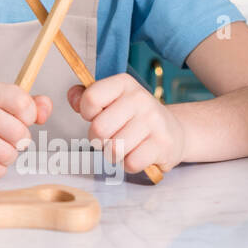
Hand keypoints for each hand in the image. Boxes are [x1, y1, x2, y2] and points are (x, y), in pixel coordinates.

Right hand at [0, 80, 51, 179]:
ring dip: (6, 158)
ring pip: (8, 154)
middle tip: (5, 139)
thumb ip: (31, 104)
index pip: (24, 105)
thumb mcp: (4, 104)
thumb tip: (44, 113)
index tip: (18, 120)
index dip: (28, 118)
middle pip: (20, 134)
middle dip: (18, 143)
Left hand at [67, 74, 184, 176]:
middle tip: (110, 136)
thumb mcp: (111, 99)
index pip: (90, 99)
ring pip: (114, 149)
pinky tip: (137, 154)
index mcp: (124, 83)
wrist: (174, 130)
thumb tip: (73, 99)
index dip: (87, 113)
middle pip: (99, 129)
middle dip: (99, 139)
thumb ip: (85, 96)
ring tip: (125, 145)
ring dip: (114, 154)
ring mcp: (154, 121)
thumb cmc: (133, 116)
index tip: (98, 115)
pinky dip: (129, 164)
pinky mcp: (163, 144)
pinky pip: (131, 163)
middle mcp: (140, 98)